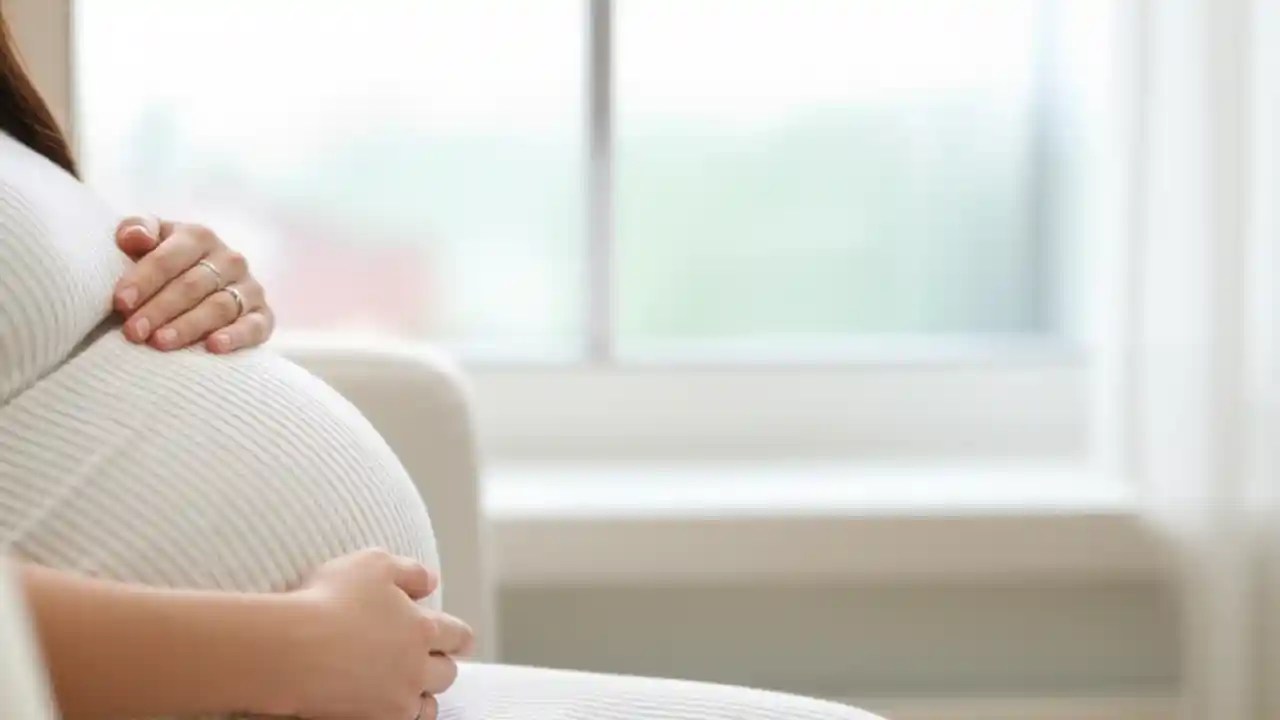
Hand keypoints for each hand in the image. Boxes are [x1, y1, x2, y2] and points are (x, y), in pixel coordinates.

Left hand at [113, 216, 274, 352]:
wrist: (201, 289)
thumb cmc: (164, 265)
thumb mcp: (146, 242)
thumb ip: (135, 230)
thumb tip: (134, 238)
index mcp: (199, 237)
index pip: (169, 257)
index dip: (143, 280)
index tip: (120, 303)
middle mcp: (229, 260)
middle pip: (192, 285)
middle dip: (160, 309)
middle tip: (134, 332)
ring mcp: (249, 288)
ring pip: (219, 307)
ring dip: (189, 326)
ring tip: (160, 343)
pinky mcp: (263, 316)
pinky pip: (254, 326)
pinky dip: (236, 336)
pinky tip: (214, 346)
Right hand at [278, 549, 472, 719]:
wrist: (290, 649)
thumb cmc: (329, 599)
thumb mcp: (373, 564)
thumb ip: (409, 572)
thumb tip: (431, 583)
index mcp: (422, 629)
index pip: (457, 636)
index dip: (458, 636)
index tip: (460, 639)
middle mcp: (417, 669)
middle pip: (446, 674)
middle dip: (441, 665)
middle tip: (433, 661)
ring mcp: (395, 700)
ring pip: (427, 706)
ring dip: (423, 695)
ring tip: (412, 689)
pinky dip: (401, 715)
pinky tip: (388, 706)